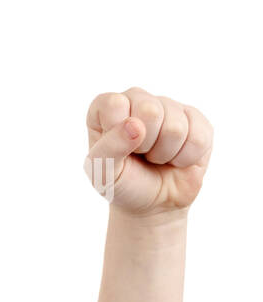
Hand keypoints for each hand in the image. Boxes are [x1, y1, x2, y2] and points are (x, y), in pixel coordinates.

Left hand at [83, 88, 211, 216]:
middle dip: (145, 144)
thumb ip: (109, 148)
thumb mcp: (103, 173)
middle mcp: (137, 99)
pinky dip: (185, 158)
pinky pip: (198, 137)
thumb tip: (135, 125)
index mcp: (107, 107)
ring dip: (165, 153)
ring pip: (175, 126)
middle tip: (140, 154)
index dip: (118, 132)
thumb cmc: (123, 183)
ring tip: (156, 157)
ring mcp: (168, 106)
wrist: (153, 202)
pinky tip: (176, 159)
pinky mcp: (195, 119)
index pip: (113, 104)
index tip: (118, 149)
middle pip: (150, 110)